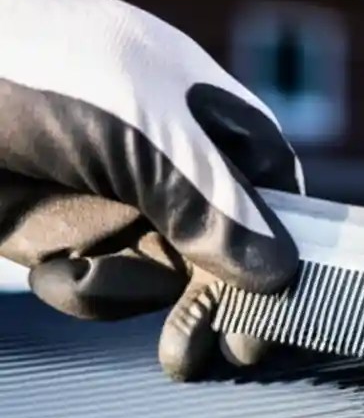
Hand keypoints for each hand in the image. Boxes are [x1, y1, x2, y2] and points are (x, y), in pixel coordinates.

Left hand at [0, 0, 301, 379]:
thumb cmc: (23, 70)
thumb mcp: (136, 129)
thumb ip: (211, 201)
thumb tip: (278, 269)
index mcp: (197, 110)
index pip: (268, 185)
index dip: (282, 239)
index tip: (284, 298)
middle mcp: (161, 158)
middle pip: (223, 244)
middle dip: (221, 294)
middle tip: (228, 347)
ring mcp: (108, 200)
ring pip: (162, 274)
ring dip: (135, 287)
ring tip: (89, 269)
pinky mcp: (55, 236)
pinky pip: (101, 285)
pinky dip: (83, 287)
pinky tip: (49, 265)